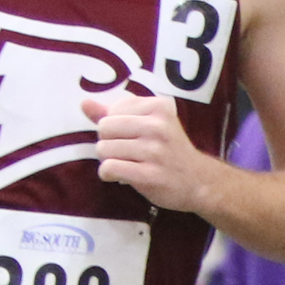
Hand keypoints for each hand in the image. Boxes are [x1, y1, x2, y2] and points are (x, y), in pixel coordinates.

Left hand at [83, 94, 215, 209]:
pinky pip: (109, 168)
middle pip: (104, 128)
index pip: (112, 110)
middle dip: (108, 142)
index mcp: (160, 107)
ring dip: (108, 159)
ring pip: (103, 149)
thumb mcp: (150, 125)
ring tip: (126, 164)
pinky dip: (108, 174)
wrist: (199, 181)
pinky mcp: (150, 174)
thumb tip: (85, 104)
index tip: (133, 136)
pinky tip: (120, 177)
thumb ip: (116, 113)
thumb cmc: (169, 150)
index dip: (116, 125)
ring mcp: (156, 151)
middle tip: (126, 152)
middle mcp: (159, 126)